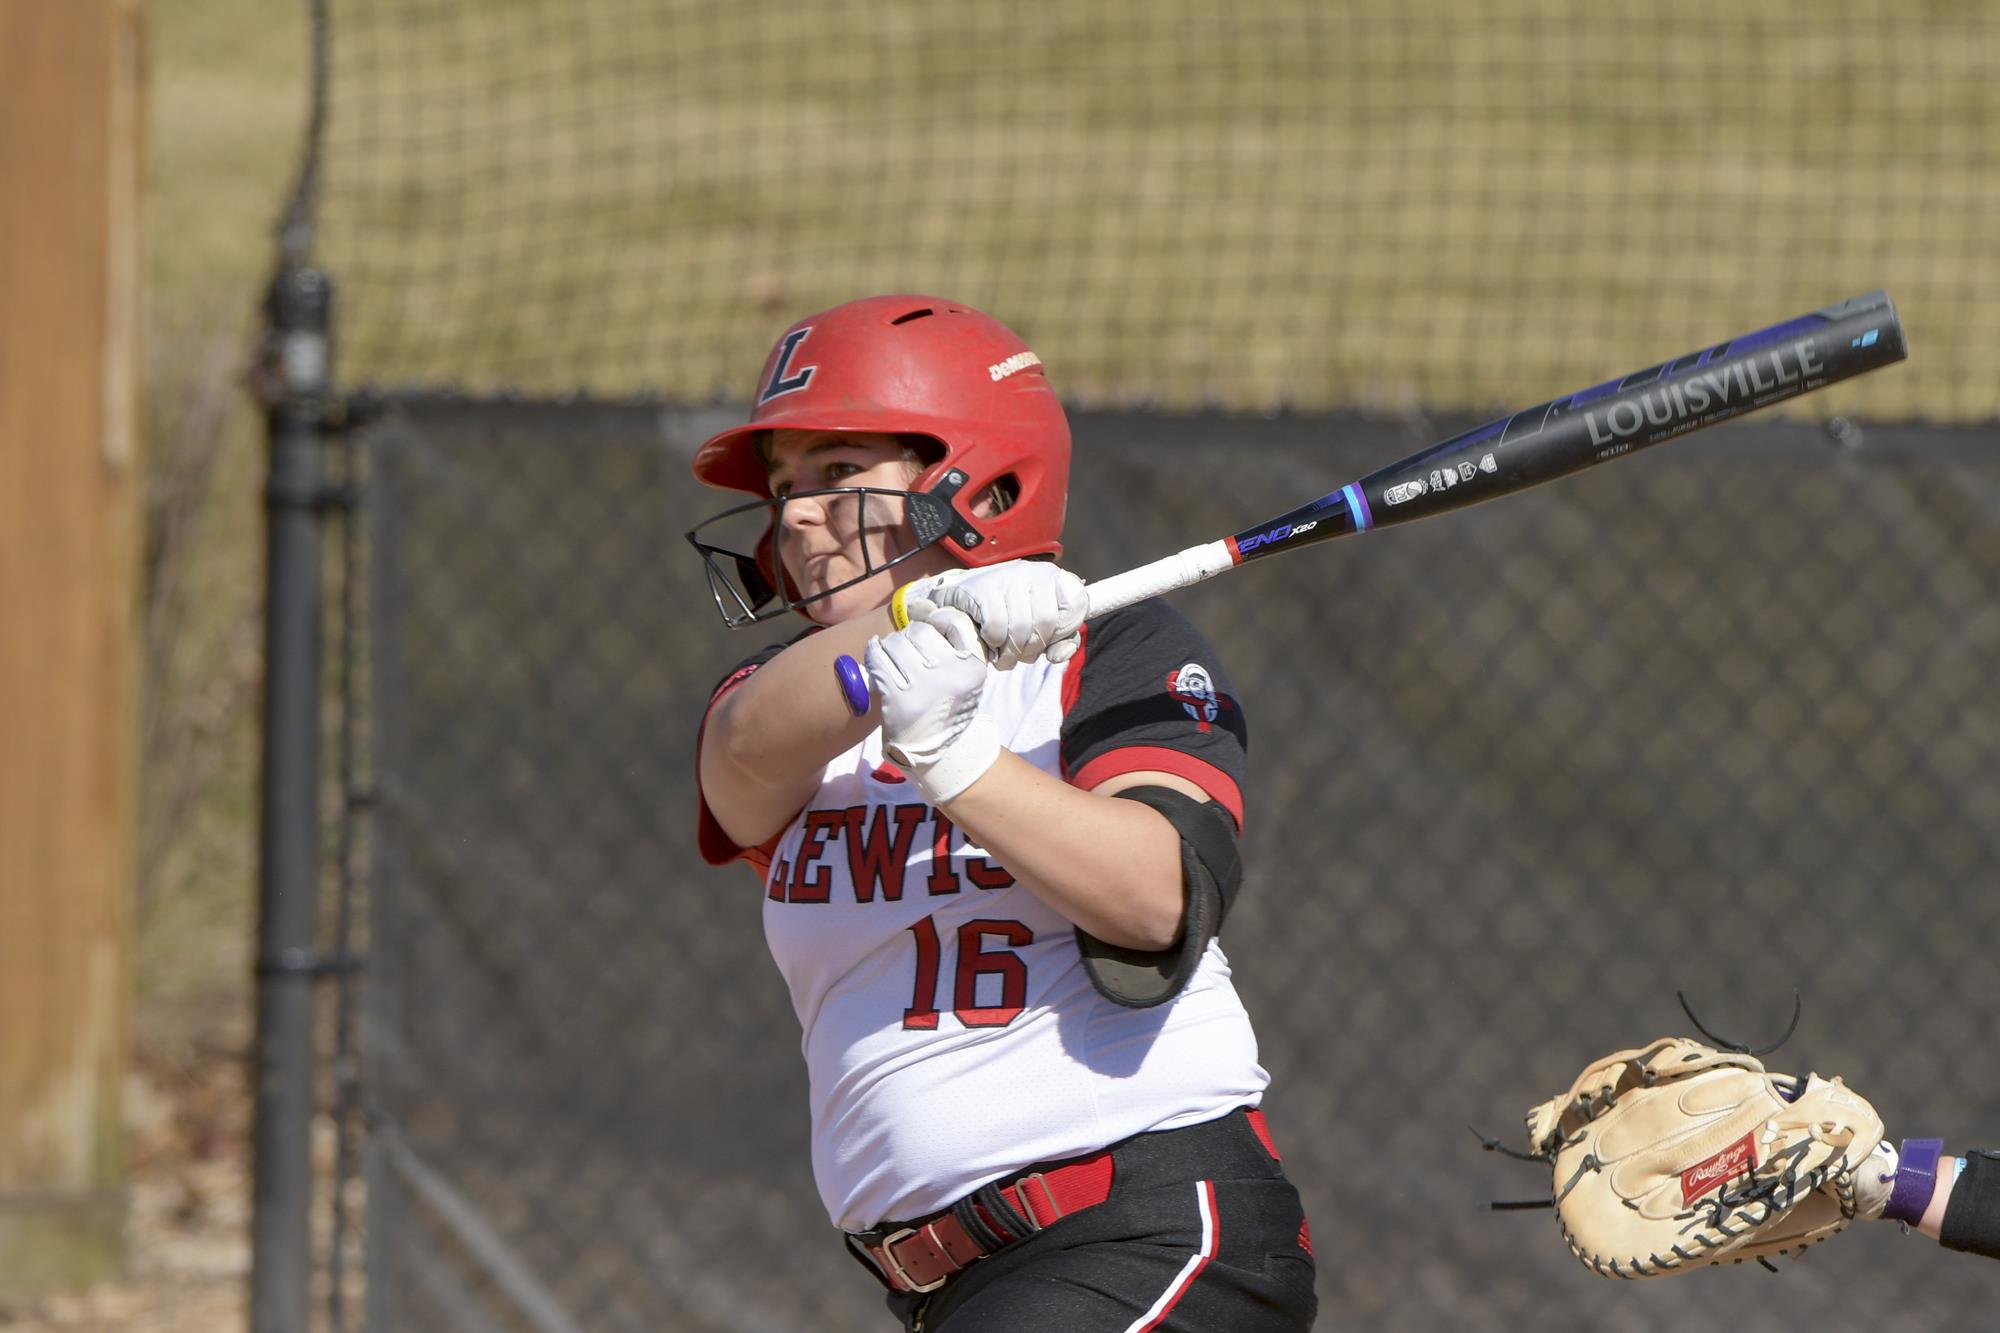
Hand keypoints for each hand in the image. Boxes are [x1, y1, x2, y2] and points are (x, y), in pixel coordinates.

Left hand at [863, 607, 998, 803]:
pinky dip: (872, 654)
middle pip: (919, 631)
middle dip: (908, 637)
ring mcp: (923, 685)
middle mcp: (950, 673)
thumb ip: (954, 646)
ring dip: (889, 646)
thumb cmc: (950, 708)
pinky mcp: (899, 698)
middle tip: (906, 651)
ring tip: (892, 658)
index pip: (954, 621)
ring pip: (896, 643)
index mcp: (972, 665)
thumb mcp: (966, 677)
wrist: (940, 752)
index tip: (928, 623)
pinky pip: (878, 660)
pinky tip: (874, 655)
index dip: (936, 618)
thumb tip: (923, 608)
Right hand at [904, 559, 1086, 667]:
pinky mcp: (982, 590)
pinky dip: (993, 643)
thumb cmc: (1007, 614)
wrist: (961, 596)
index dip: (1064, 630)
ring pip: (1020, 628)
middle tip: (1020, 654)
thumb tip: (1060, 655)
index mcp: (1053, 578)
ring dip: (1011, 652)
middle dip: (1032, 648)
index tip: (1048, 638)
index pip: (1077, 604)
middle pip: (1046, 623)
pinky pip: (996, 628)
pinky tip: (989, 640)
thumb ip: (1060, 641)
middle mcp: (1033, 572)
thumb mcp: (1038, 624)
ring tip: (1003, 654)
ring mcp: (1007, 578)